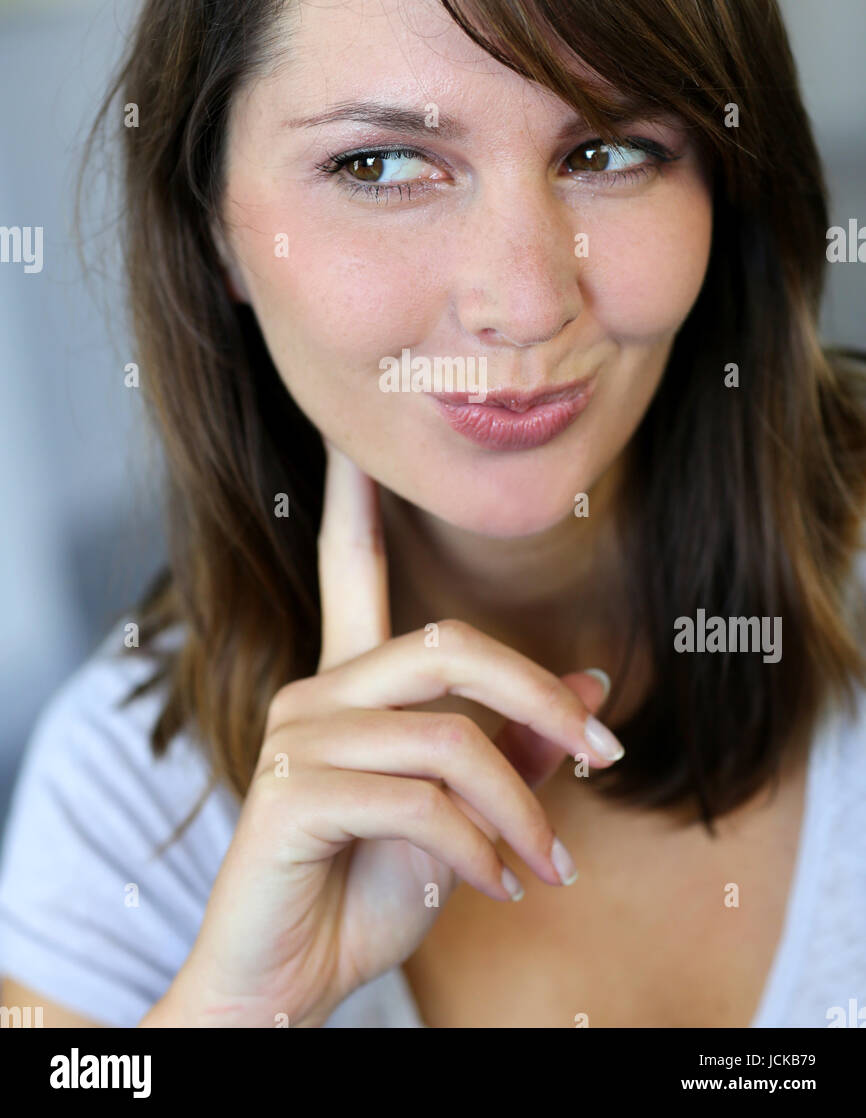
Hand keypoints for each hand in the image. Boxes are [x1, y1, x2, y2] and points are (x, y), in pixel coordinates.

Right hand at [155, 442, 620, 1027]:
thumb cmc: (362, 896)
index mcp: (345, 683)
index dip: (351, 498)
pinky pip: (421, 804)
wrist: (284, 990)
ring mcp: (297, 739)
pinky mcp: (291, 795)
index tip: (354, 437)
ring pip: (451, 737)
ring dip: (521, 807)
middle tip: (605, 748)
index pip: (345, 566)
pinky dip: (480, 849)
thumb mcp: (459, 820)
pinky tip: (497, 888)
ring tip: (549, 863)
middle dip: (537, 693)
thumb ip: (513, 750)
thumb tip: (590, 683)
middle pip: (447, 645)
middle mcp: (314, 692)